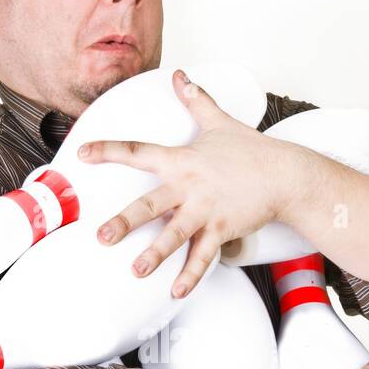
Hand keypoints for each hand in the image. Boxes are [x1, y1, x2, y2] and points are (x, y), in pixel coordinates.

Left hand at [77, 69, 292, 296]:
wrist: (285, 175)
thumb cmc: (251, 150)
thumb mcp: (220, 121)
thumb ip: (196, 100)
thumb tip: (181, 75)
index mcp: (182, 160)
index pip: (138, 152)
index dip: (109, 151)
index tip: (83, 154)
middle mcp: (189, 187)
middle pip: (150, 204)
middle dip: (124, 221)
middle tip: (101, 236)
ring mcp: (206, 211)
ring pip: (175, 236)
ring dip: (155, 255)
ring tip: (136, 271)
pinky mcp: (222, 229)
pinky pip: (204, 257)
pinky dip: (191, 276)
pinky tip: (176, 293)